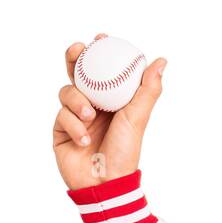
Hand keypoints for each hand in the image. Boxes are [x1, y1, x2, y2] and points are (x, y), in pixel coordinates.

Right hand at [52, 34, 166, 189]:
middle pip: (78, 72)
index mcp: (112, 99)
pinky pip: (62, 115)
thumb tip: (161, 60)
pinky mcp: (61, 129)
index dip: (99, 51)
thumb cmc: (125, 152)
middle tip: (78, 51)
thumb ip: (147, 89)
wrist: (104, 184)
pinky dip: (74, 125)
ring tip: (90, 116)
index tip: (101, 38)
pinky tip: (84, 140)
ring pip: (67, 91)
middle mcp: (92, 104)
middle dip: (75, 58)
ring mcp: (75, 116)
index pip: (103, 69)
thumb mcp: (137, 118)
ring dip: (77, 100)